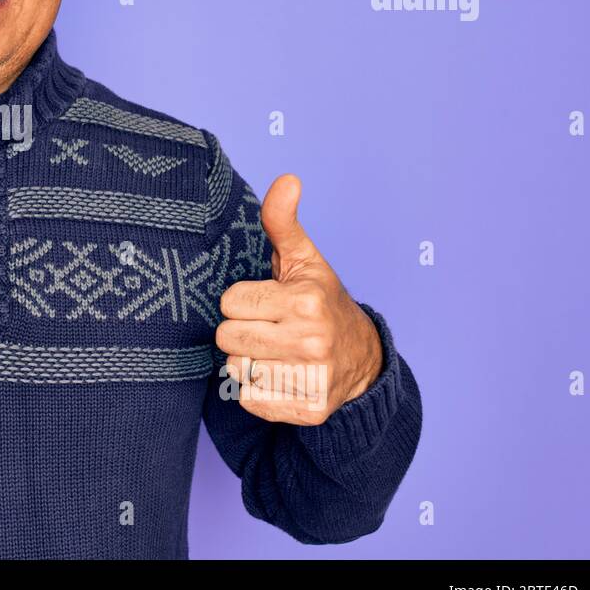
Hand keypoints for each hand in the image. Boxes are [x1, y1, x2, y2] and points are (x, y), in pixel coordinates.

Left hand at [215, 173, 382, 424]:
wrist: (362, 358)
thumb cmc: (321, 302)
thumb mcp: (304, 260)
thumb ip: (282, 222)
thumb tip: (286, 179)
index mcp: (305, 299)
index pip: (229, 303)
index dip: (241, 302)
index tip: (263, 303)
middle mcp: (311, 339)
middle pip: (227, 338)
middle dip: (240, 332)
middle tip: (267, 328)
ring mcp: (312, 378)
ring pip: (236, 369)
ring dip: (247, 362)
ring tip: (274, 352)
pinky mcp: (308, 409)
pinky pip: (249, 399)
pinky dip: (257, 391)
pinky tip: (280, 376)